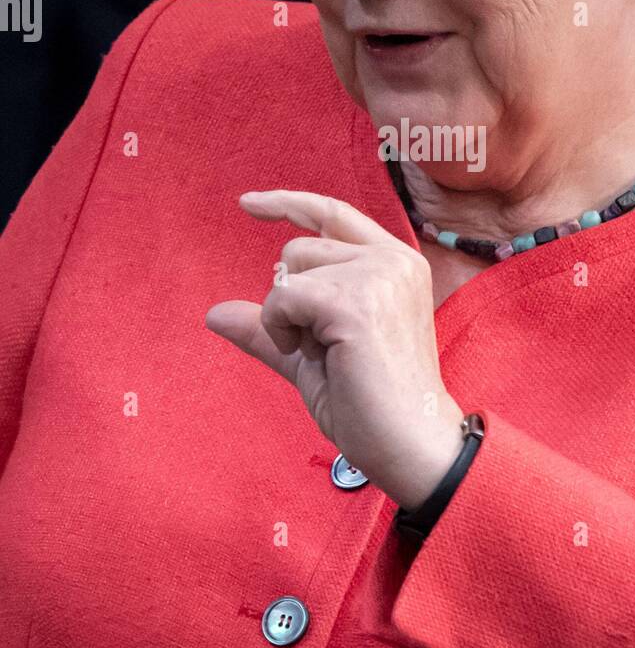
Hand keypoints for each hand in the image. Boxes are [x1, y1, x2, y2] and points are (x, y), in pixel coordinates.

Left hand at [205, 190, 465, 510]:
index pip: (334, 212)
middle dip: (291, 297)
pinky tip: (315, 356)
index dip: (288, 203)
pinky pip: (283, 297)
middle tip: (324, 346)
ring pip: (290, 269)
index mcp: (394, 263)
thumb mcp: (310, 357)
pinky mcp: (357, 301)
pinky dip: (281, 328)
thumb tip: (212, 313)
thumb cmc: (369, 405)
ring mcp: (378, 276)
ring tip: (327, 354)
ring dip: (287, 316)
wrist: (408, 444)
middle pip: (300, 246)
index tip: (246, 203)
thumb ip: (271, 328)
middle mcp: (392, 259)